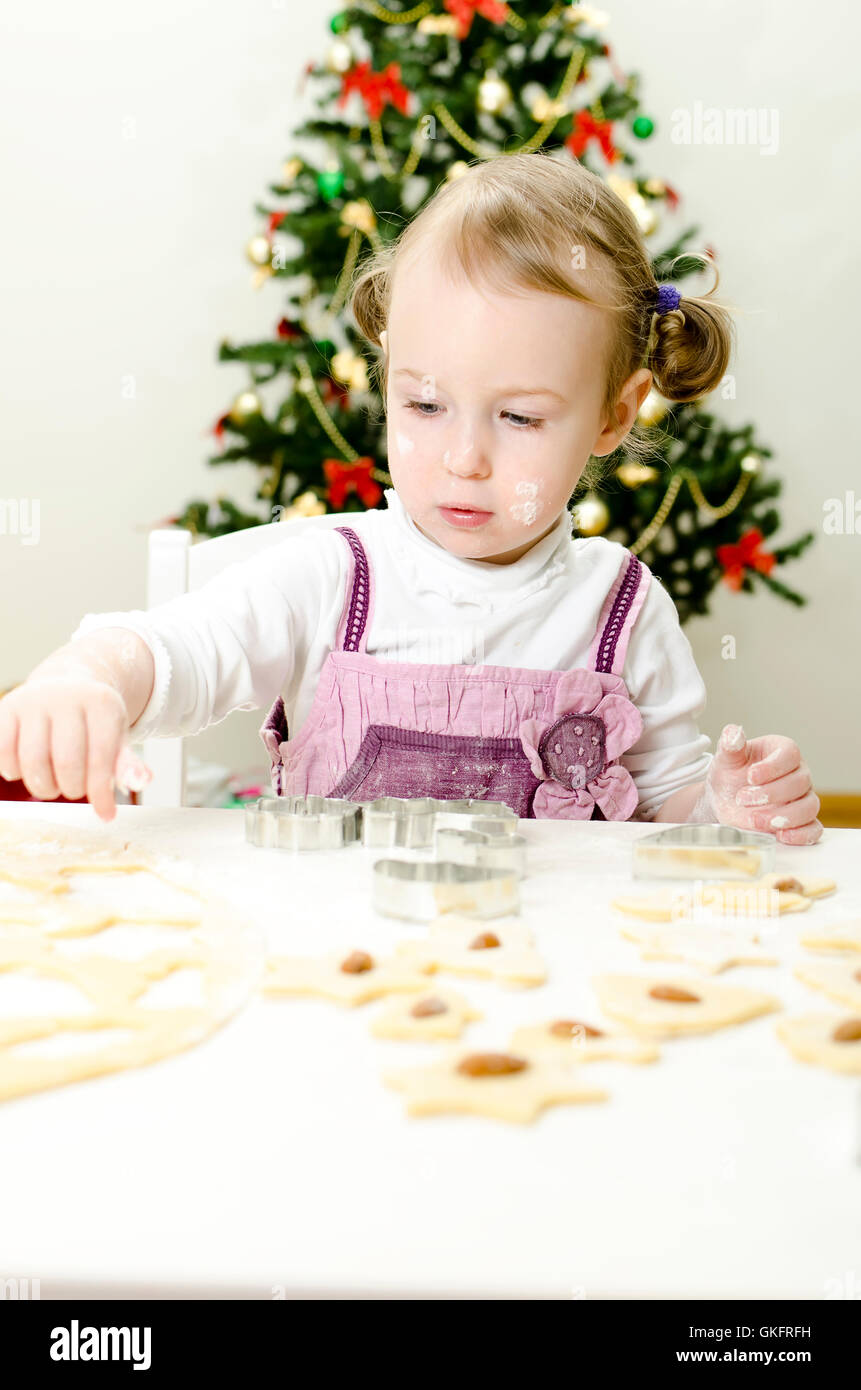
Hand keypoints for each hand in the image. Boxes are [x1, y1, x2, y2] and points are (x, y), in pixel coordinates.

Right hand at [0, 679, 151, 822]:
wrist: (66, 689)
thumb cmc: (94, 725)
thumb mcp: (118, 740)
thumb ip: (128, 764)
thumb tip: (141, 781)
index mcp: (101, 702)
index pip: (101, 758)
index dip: (102, 793)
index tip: (106, 814)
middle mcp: (67, 695)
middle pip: (66, 762)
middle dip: (72, 789)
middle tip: (75, 789)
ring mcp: (33, 700)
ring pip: (33, 761)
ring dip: (43, 787)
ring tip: (54, 784)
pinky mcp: (6, 708)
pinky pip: (3, 752)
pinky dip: (14, 772)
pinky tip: (27, 770)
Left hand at [703, 723, 822, 845]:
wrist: (724, 801)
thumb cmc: (729, 775)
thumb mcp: (726, 759)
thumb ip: (730, 745)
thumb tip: (733, 732)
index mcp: (782, 752)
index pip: (790, 754)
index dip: (772, 766)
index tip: (750, 776)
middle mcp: (798, 774)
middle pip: (800, 782)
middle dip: (771, 794)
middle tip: (743, 799)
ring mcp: (803, 799)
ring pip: (809, 806)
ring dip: (785, 816)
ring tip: (756, 820)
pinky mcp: (802, 822)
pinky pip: (814, 829)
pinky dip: (802, 835)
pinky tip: (782, 836)